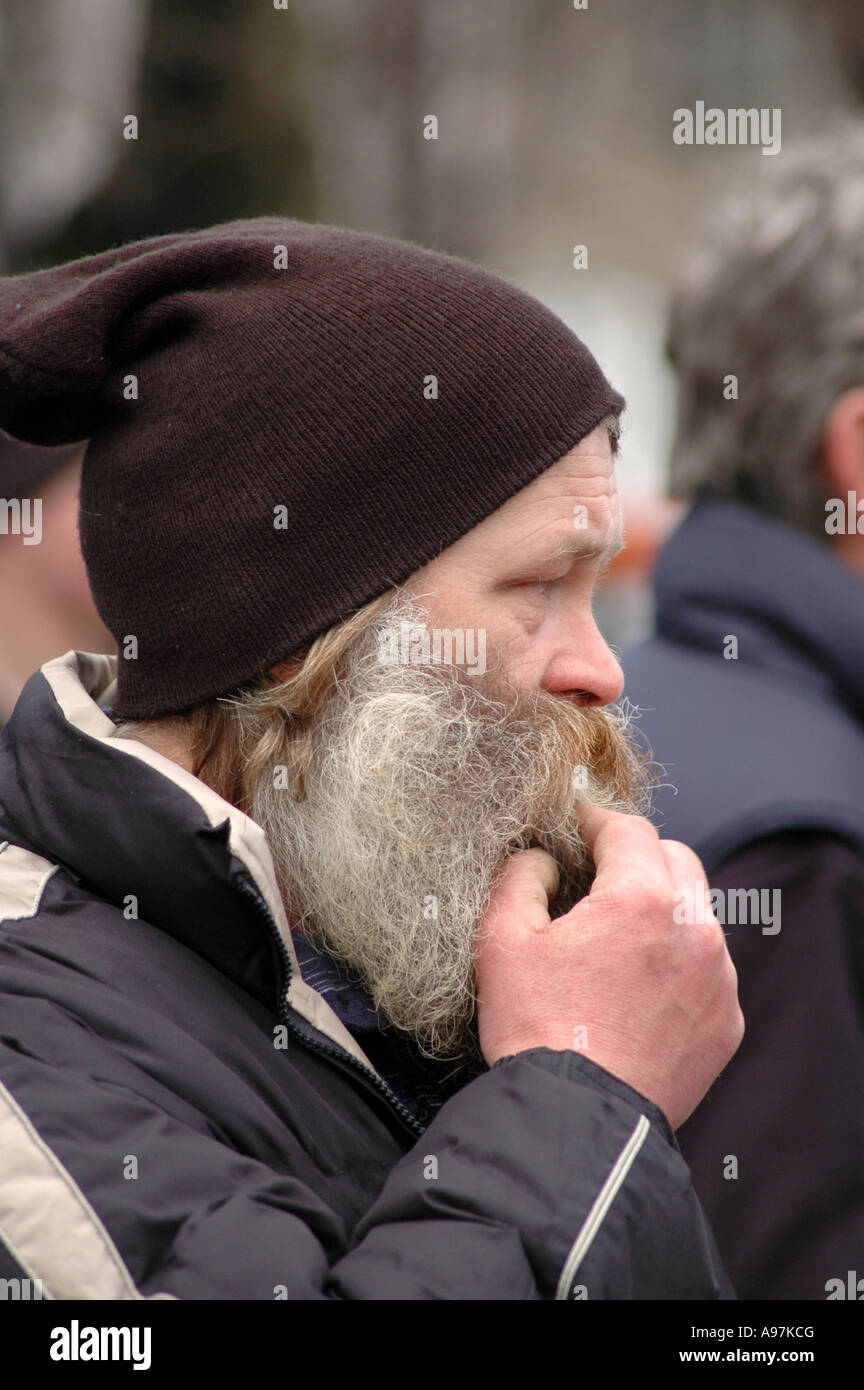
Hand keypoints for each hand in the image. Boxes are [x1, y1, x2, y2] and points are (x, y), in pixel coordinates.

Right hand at [474, 805, 743, 1128]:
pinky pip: (708, 967)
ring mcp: (718, 978)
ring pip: (696, 912)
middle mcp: (694, 930)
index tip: (575, 824)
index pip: (627, 829)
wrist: (574, 1120)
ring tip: (616, 935)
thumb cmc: (535, 1029)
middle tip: (595, 872)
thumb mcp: (502, 940)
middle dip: (636, 855)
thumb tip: (543, 859)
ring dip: (662, 908)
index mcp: (641, 899)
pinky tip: (638, 986)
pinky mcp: (726, 1021)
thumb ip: (521, 876)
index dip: (595, 819)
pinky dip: (678, 961)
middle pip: (675, 858)